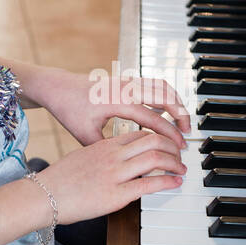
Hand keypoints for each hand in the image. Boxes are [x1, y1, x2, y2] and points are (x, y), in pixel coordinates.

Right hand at [36, 129, 186, 223]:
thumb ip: (103, 156)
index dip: (160, 136)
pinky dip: (168, 181)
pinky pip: (149, 183)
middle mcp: (112, 156)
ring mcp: (115, 174)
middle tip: (180, 154)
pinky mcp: (116, 195)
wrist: (43, 196)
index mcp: (104, 145)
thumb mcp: (82, 158)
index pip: (140, 133)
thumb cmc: (59, 181)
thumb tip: (118, 161)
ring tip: (181, 168)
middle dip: (173, 145)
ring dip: (175, 163)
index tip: (168, 144)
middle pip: (153, 140)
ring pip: (155, 158)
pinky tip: (176, 182)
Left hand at [37, 67, 190, 151]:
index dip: (168, 132)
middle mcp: (125, 87)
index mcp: (116, 101)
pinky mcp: (127, 80)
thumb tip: (126, 164)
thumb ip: (107, 147)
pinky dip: (166, 95)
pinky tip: (169, 111)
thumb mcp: (84, 134)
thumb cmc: (69, 109)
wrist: (57, 87)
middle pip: (164, 95)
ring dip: (176, 102)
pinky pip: (154, 83)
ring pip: (162, 85)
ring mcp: (127, 80)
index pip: (151, 117)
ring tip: (182, 122)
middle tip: (187, 133)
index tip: (179, 145)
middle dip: (180, 114)